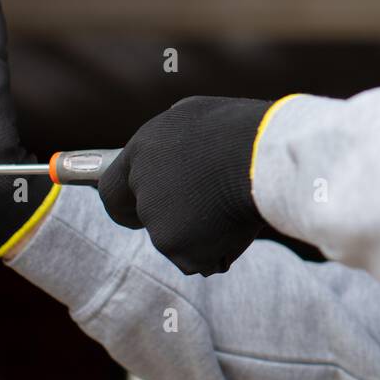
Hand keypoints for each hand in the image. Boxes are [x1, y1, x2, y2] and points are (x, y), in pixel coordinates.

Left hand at [98, 96, 271, 276]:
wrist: (266, 157)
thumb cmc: (247, 132)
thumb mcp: (201, 120)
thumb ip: (177, 144)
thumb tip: (175, 152)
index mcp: (144, 149)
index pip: (112, 186)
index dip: (125, 201)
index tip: (132, 212)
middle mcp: (142, 184)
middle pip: (145, 216)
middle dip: (167, 224)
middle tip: (191, 226)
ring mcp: (155, 218)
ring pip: (178, 240)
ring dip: (202, 235)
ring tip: (236, 209)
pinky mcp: (175, 245)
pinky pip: (199, 258)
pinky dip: (219, 250)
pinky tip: (239, 225)